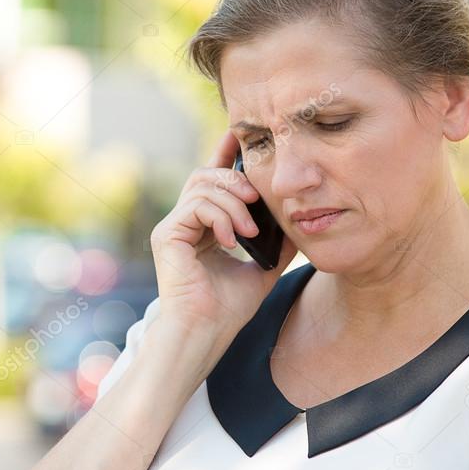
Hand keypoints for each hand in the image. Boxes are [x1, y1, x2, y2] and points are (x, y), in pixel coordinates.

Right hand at [149, 131, 298, 342]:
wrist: (207, 333)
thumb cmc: (229, 309)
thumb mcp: (264, 266)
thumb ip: (278, 242)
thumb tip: (301, 218)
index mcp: (204, 226)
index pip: (215, 180)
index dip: (227, 153)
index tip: (244, 136)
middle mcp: (185, 221)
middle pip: (206, 173)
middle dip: (235, 176)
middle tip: (257, 195)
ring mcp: (173, 227)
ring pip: (201, 184)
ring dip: (232, 201)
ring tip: (249, 228)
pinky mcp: (166, 235)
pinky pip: (195, 205)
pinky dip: (219, 217)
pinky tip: (232, 240)